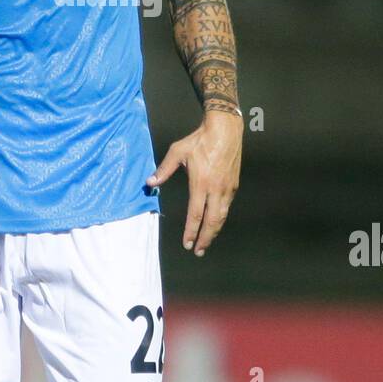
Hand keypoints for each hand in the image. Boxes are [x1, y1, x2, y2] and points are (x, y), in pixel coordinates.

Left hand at [147, 110, 241, 256]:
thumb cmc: (199, 140)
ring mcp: (227, 188)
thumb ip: (163, 170)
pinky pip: (226, 207)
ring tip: (206, 242)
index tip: (186, 243)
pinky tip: (214, 223)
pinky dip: (220, 219)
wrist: (225, 130)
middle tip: (198, 251)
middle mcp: (216, 189)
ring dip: (214, 232)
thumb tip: (149, 183)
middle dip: (205, 239)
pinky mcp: (233, 185)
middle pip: (212, 222)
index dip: (191, 231)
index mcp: (201, 183)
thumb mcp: (177, 152)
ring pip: (221, 216)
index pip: (195, 214)